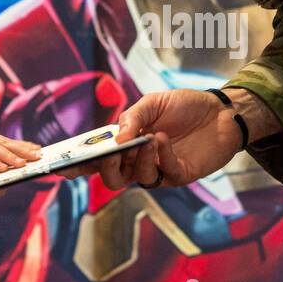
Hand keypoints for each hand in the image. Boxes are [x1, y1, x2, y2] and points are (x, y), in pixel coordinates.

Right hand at [81, 89, 244, 190]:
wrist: (221, 110)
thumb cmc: (185, 106)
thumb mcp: (154, 102)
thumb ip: (132, 118)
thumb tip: (116, 138)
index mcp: (126, 143)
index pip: (97, 158)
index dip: (78, 165)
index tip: (62, 167)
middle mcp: (138, 161)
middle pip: (112, 178)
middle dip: (105, 168)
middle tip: (109, 153)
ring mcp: (159, 170)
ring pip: (137, 178)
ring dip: (138, 159)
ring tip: (149, 137)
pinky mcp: (180, 175)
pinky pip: (164, 172)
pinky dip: (161, 156)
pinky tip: (163, 139)